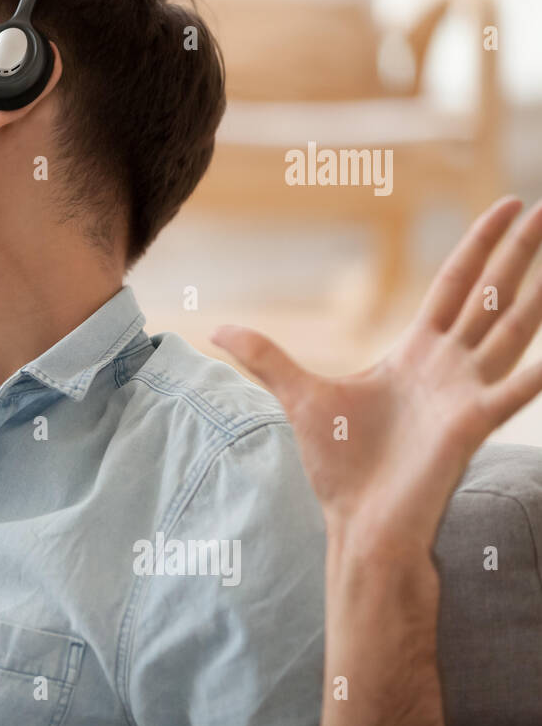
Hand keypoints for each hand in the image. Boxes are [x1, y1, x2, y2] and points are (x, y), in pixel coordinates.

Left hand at [211, 196, 541, 557]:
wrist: (357, 520)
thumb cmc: (338, 464)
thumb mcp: (297, 395)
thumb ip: (264, 357)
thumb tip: (215, 328)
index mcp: (417, 353)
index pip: (456, 284)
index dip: (480, 244)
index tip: (506, 204)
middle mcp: (450, 367)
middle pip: (490, 295)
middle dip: (517, 252)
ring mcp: (465, 393)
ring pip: (512, 330)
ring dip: (540, 296)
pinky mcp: (471, 425)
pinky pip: (513, 391)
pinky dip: (536, 373)